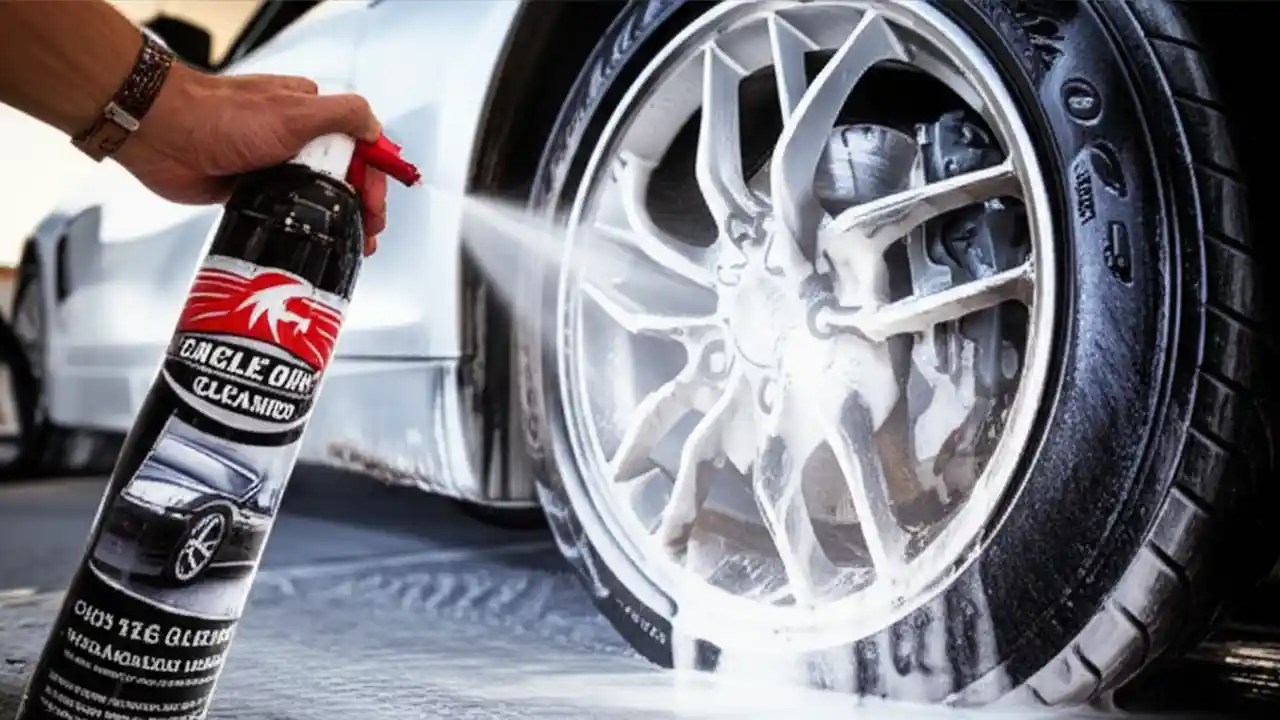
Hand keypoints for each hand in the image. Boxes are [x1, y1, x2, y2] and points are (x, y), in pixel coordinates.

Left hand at [115, 64, 387, 254]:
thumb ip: (342, 115)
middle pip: (343, 176)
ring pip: (317, 198)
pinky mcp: (251, 191)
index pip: (359, 146)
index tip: (376, 202)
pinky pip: (286, 212)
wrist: (162, 134)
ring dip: (338, 221)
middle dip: (363, 205)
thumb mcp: (295, 110)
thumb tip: (375, 127)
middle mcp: (295, 139)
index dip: (374, 176)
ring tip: (354, 246)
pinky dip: (303, 228)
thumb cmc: (221, 117)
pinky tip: (314, 244)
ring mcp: (274, 166)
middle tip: (370, 230)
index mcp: (310, 115)